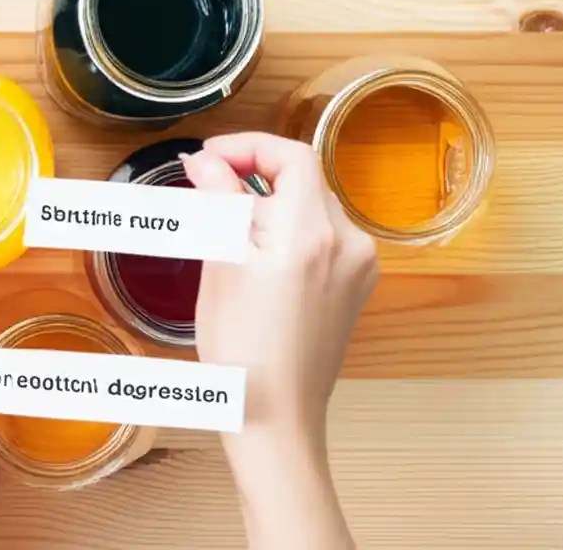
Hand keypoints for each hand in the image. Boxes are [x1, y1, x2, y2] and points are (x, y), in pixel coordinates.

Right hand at [181, 132, 375, 549]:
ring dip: (270, 203)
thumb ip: (219, 202)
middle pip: (303, 179)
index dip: (248, 147)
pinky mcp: (355, 285)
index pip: (291, 156)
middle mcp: (347, 243)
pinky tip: (256, 255)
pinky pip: (322, 236)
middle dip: (254, 174)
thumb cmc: (243, 351)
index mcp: (311, 233)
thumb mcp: (220, 266)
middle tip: (208, 186)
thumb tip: (205, 162)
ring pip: (312, 206)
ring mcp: (358, 265)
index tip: (209, 158)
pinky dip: (289, 229)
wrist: (276, 415)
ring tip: (226, 226)